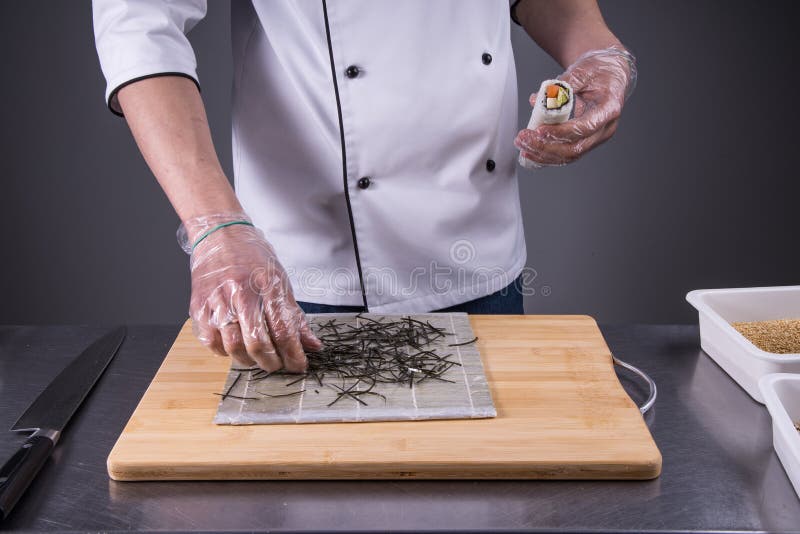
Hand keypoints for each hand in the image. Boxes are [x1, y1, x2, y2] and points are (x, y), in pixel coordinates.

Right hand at [179, 214, 321, 371]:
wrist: (220, 234)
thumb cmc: (252, 257)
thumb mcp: (280, 280)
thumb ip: (295, 316)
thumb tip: (312, 345)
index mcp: (267, 285)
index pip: (283, 330)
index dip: (293, 354)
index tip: (299, 365)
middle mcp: (241, 293)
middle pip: (257, 343)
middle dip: (271, 363)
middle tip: (278, 365)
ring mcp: (218, 300)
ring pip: (233, 347)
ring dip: (248, 360)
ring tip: (257, 358)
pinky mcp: (199, 306)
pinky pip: (211, 342)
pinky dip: (224, 352)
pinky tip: (234, 347)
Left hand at [515, 45, 636, 166]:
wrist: (609, 74)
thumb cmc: (599, 71)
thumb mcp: (582, 70)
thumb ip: (562, 85)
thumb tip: (539, 99)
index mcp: (608, 109)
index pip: (584, 127)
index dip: (561, 132)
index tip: (540, 130)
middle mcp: (604, 128)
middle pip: (576, 148)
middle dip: (546, 147)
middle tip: (525, 139)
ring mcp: (595, 138)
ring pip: (570, 156)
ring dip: (544, 154)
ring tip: (523, 146)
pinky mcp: (586, 141)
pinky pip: (566, 154)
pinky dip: (547, 155)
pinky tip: (531, 151)